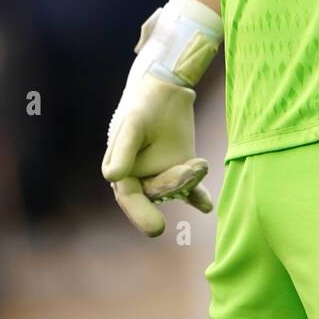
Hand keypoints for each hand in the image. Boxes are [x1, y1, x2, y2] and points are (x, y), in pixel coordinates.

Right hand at [102, 0, 221, 237]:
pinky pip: (190, 190)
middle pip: (159, 193)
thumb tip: (112, 177)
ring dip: (190, 182)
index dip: (142, 215)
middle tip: (197, 165)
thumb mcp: (133, 125)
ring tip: (201, 164)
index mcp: (121, 171)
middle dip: (177, 182)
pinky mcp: (181, 167)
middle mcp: (141, 178)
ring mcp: (162, 174)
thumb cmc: (143, 105)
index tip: (159, 229)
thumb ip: (124, 150)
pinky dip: (198, 197)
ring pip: (176, 191)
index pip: (132, 198)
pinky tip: (206, 206)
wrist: (164, 88)